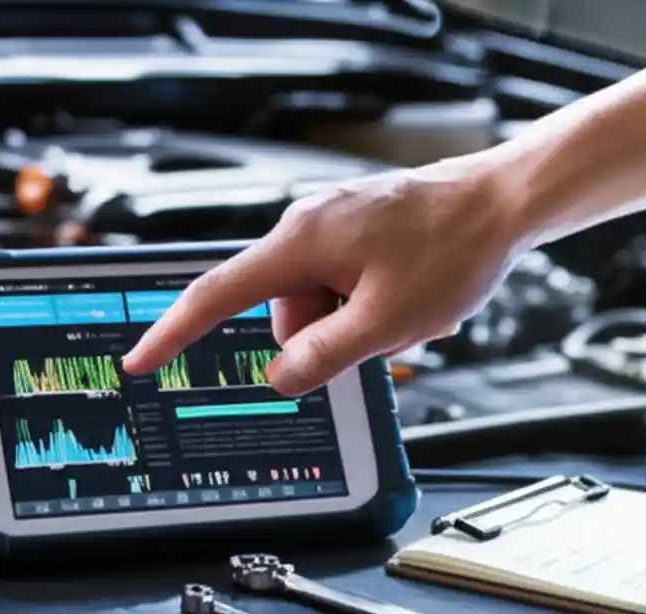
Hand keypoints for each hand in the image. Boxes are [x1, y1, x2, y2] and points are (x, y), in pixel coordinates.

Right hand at [122, 149, 539, 395]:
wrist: (505, 202)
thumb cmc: (453, 248)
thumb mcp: (386, 322)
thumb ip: (323, 357)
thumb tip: (280, 379)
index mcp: (300, 242)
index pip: (216, 295)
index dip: (173, 333)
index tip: (141, 359)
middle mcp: (307, 226)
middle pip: (283, 313)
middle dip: (325, 337)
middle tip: (384, 329)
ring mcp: (333, 226)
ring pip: (318, 305)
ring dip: (357, 322)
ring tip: (409, 307)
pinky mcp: (358, 231)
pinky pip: (344, 285)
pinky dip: (372, 304)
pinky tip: (412, 295)